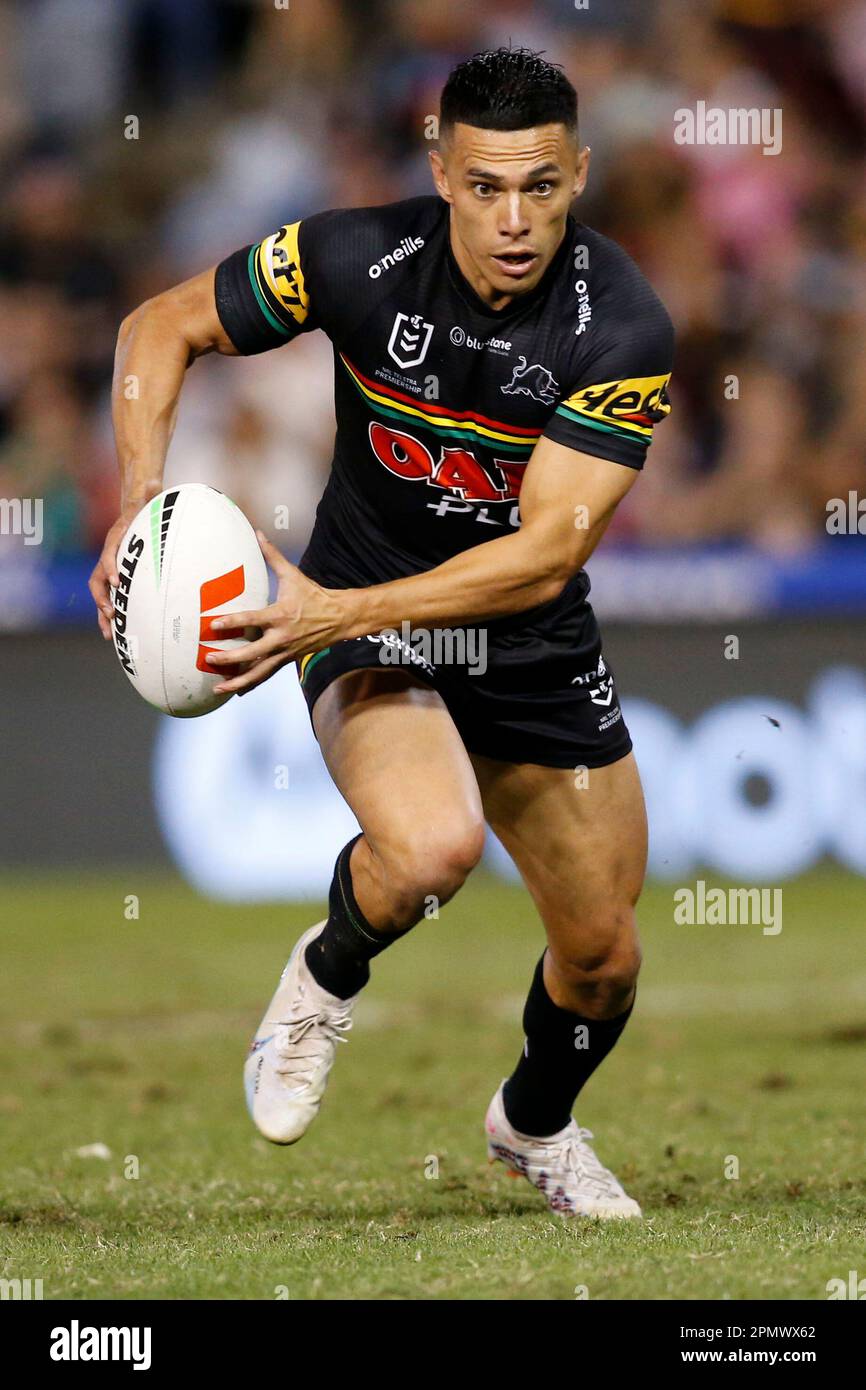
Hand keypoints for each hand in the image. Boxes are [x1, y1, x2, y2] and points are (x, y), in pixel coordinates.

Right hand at [89, 501, 149, 639]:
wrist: (135, 514)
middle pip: (98, 582)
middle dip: (103, 599)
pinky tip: (120, 635)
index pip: (109, 555)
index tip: (117, 581)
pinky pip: (113, 601)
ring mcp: (111, 572)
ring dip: (104, 615)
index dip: (110, 568)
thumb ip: (150, 492)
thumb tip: (153, 480)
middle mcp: (109, 559)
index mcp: (115, 542)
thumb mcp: (148, 500)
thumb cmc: (144, 510)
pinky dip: (113, 617)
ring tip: (110, 634)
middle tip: (111, 614)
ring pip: (102, 596)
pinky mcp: (119, 582)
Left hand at [209, 532, 344, 695]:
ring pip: (258, 672)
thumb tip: (258, 533)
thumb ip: (272, 556)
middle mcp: (281, 638)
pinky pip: (266, 674)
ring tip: (218, 689)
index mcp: (280, 615)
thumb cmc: (313, 595)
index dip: (233, 623)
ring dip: (237, 681)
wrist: (340, 618)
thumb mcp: (293, 575)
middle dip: (229, 658)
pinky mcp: (287, 660)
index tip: (214, 625)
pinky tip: (236, 690)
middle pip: (252, 653)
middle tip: (209, 659)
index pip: (252, 620)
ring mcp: (284, 652)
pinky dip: (250, 683)